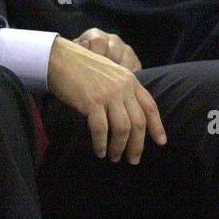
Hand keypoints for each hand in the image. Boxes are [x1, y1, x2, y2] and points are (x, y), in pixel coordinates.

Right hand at [47, 37, 165, 163]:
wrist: (58, 58)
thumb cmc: (80, 67)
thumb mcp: (109, 74)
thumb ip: (121, 89)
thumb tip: (127, 114)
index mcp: (130, 80)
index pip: (150, 107)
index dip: (157, 127)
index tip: (161, 142)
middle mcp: (123, 87)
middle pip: (138, 122)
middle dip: (137, 145)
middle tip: (132, 159)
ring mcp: (108, 94)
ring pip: (123, 129)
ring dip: (119, 147)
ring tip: (113, 157)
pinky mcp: (91, 102)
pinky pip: (101, 129)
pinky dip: (101, 143)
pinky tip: (99, 151)